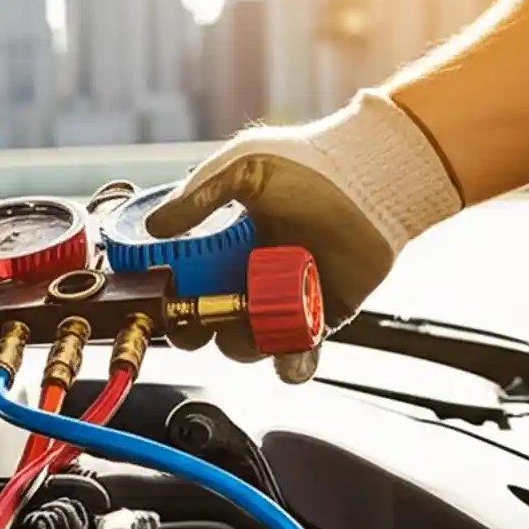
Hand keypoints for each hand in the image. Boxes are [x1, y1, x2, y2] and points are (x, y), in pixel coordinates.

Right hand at [144, 91, 461, 382]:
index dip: (171, 301)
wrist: (373, 179)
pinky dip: (293, 364)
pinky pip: (299, 352)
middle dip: (202, 330)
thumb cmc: (309, 164)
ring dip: (246, 345)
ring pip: (250, 343)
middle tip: (207, 320)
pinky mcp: (321, 318)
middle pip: (210, 322)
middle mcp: (250, 276)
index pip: (185, 285)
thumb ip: (198, 196)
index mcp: (226, 246)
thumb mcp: (243, 167)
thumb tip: (155, 226)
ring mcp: (285, 299)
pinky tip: (291, 356)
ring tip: (256, 326)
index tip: (167, 304)